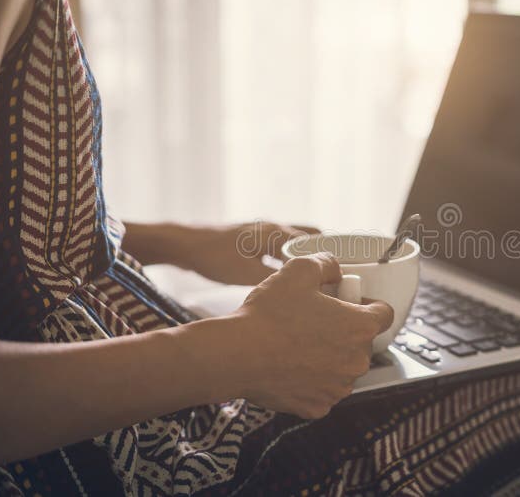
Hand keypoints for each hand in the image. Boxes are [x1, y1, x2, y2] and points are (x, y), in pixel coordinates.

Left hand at [180, 221, 319, 285]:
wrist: (183, 245)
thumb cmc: (212, 256)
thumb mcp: (246, 275)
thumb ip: (277, 282)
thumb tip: (301, 291)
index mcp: (277, 233)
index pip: (314, 245)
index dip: (326, 262)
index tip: (336, 278)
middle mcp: (274, 228)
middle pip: (311, 237)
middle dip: (322, 255)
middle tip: (331, 276)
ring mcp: (263, 231)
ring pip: (295, 241)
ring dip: (305, 256)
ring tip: (312, 278)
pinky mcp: (253, 239)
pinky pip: (281, 246)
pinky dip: (290, 258)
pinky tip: (286, 275)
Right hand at [224, 253, 392, 417]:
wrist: (236, 355)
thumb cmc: (268, 315)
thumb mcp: (300, 269)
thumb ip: (326, 263)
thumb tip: (334, 269)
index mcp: (360, 327)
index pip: (385, 313)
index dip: (368, 304)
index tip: (349, 302)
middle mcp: (356, 361)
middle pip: (362, 342)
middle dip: (344, 330)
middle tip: (316, 320)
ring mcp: (338, 388)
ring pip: (343, 367)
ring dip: (329, 356)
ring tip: (298, 343)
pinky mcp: (318, 406)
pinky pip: (323, 389)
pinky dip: (312, 379)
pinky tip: (291, 366)